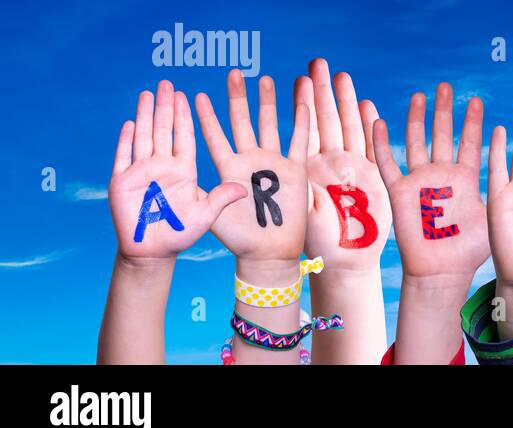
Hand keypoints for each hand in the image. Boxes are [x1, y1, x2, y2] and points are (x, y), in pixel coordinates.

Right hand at [110, 80, 246, 259]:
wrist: (152, 252)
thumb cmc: (180, 234)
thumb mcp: (206, 215)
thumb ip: (222, 199)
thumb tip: (243, 188)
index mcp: (184, 170)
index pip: (185, 137)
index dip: (186, 117)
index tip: (188, 96)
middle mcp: (163, 166)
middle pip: (163, 130)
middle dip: (165, 107)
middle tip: (167, 83)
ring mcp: (141, 171)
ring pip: (143, 136)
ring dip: (144, 115)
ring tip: (147, 93)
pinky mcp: (122, 181)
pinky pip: (124, 156)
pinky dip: (126, 140)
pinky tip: (129, 123)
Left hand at [197, 70, 308, 261]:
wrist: (269, 253)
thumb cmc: (240, 239)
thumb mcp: (216, 216)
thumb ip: (211, 194)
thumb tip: (197, 179)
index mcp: (228, 169)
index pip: (215, 137)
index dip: (206, 118)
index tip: (196, 96)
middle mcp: (250, 162)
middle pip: (243, 122)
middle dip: (238, 98)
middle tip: (234, 73)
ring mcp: (272, 164)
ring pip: (270, 125)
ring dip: (268, 103)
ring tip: (265, 78)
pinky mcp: (295, 171)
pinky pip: (299, 143)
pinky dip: (301, 124)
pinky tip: (302, 102)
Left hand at [301, 58, 391, 269]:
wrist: (344, 260)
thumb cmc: (315, 244)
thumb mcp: (294, 217)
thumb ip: (287, 194)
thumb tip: (269, 175)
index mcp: (303, 168)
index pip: (298, 128)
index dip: (297, 104)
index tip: (291, 78)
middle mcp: (326, 162)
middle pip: (323, 119)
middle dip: (321, 90)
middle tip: (317, 63)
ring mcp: (348, 167)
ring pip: (346, 126)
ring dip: (344, 100)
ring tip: (341, 75)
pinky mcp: (370, 177)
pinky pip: (371, 146)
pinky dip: (368, 126)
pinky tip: (366, 105)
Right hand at [373, 83, 488, 279]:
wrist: (442, 272)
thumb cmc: (469, 250)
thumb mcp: (493, 216)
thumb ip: (503, 194)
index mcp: (465, 178)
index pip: (469, 142)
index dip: (471, 122)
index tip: (475, 99)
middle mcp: (441, 175)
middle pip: (442, 134)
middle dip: (444, 111)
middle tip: (446, 86)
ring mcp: (419, 181)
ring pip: (416, 142)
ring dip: (416, 119)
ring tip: (419, 96)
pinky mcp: (399, 193)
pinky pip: (388, 165)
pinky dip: (381, 144)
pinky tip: (379, 122)